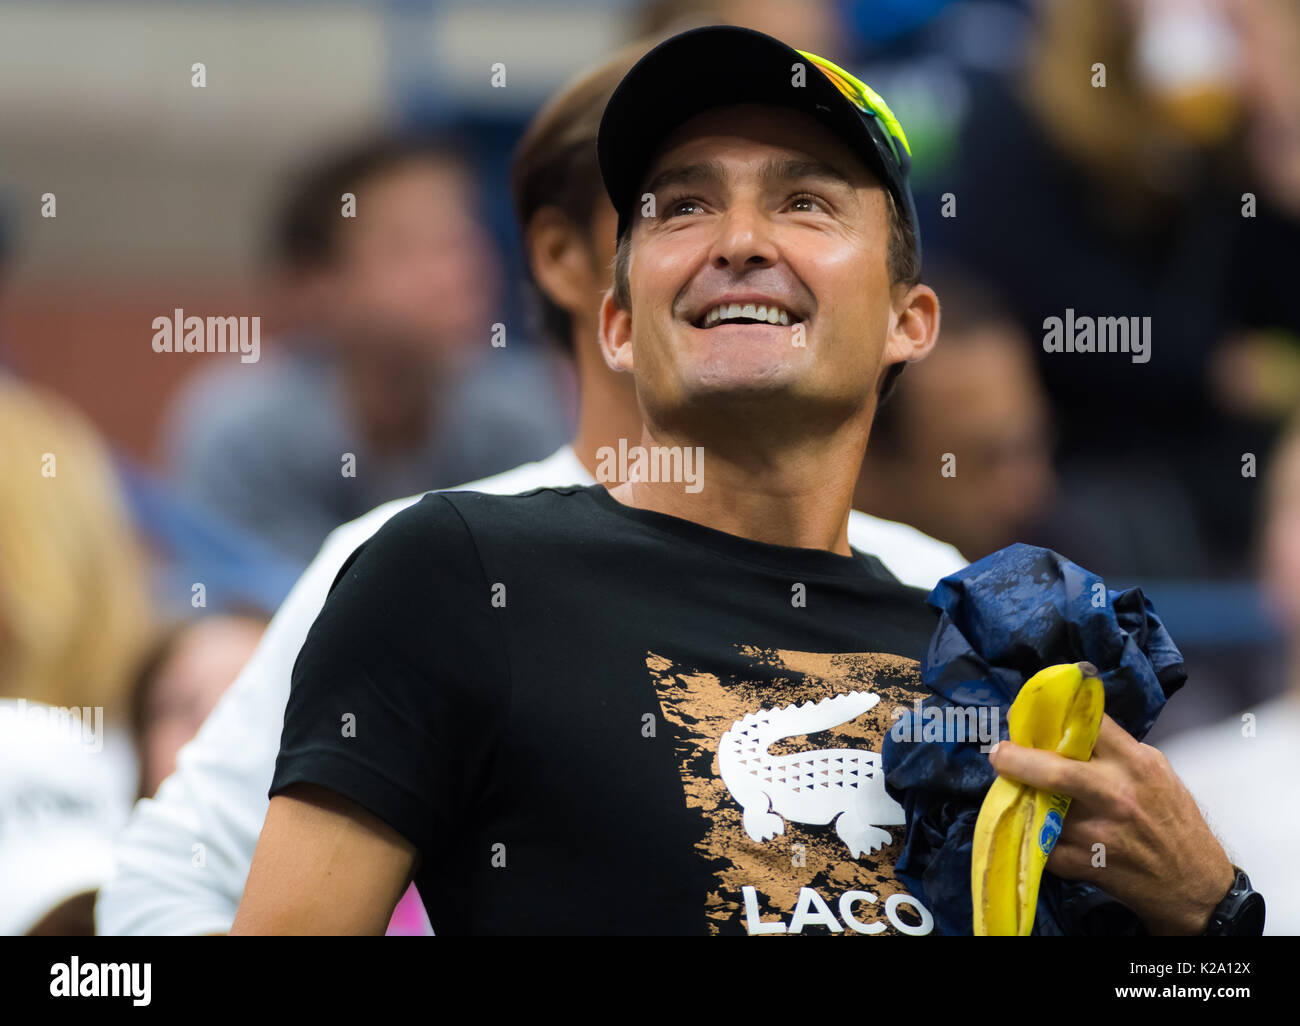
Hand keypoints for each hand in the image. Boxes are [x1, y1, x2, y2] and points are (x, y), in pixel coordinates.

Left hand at [988, 714, 1234, 934]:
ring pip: (1040, 806)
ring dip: (1021, 795)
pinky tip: (1032, 824)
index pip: (1088, 726)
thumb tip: (1071, 730)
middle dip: (1017, 758)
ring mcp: (1096, 833)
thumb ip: (1117, 750)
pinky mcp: (1082, 863)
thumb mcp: (1158, 772)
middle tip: (999, 753)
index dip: (1053, 716)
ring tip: (1013, 788)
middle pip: (1054, 768)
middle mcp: (1115, 796)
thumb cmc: (1174, 822)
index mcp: (1136, 765)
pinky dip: (1032, 832)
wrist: (1192, 885)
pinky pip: (1041, 842)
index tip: (1029, 715)